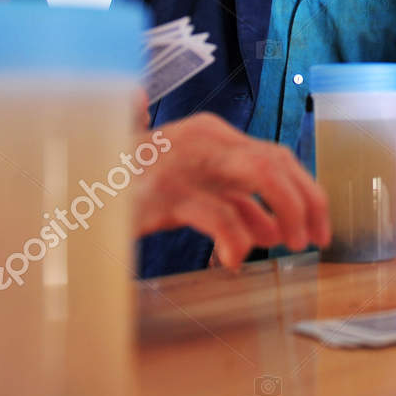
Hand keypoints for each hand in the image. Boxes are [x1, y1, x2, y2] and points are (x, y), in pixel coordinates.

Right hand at [132, 114, 329, 269]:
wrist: (75, 190)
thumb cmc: (133, 192)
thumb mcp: (190, 192)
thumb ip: (232, 202)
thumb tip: (273, 229)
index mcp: (211, 135)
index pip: (276, 155)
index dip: (306, 190)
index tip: (320, 225)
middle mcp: (203, 139)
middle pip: (276, 161)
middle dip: (306, 200)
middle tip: (315, 239)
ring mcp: (184, 162)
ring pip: (260, 175)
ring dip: (284, 212)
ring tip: (290, 246)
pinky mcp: (164, 193)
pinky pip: (218, 214)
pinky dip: (236, 239)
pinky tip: (235, 261)